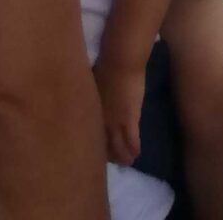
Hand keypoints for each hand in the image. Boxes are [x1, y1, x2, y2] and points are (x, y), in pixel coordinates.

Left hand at [95, 51, 145, 166]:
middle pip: (103, 142)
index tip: (95, 150)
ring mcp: (116, 120)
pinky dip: (134, 147)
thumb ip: (90, 92)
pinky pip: (132, 138)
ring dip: (122, 154)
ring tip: (126, 162)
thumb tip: (85, 94)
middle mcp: (100, 119)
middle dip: (108, 153)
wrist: (120, 60)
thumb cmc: (104, 64)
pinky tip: (136, 154)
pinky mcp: (131, 118)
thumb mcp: (91, 80)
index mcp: (89, 109)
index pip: (90, 132)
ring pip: (118, 143)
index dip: (94, 143)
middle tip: (112, 161)